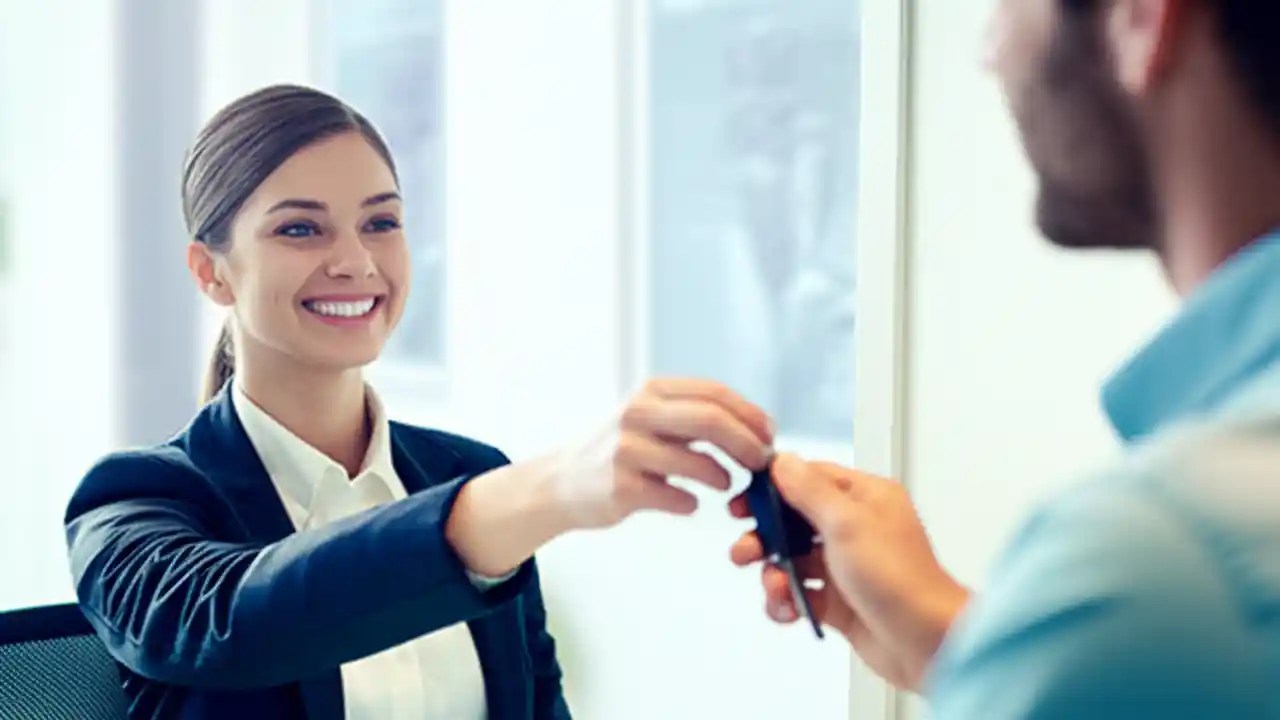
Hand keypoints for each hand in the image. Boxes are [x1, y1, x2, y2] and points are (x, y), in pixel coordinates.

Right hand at [550, 378, 773, 530]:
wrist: (559, 482)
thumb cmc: (618, 450)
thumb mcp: (648, 417)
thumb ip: (692, 416)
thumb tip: (755, 428)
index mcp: (651, 391)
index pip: (714, 393)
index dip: (749, 415)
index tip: (769, 435)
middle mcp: (637, 414)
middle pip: (710, 421)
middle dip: (746, 443)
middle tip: (762, 463)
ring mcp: (627, 450)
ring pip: (697, 462)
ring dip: (722, 476)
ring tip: (725, 484)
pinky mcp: (621, 486)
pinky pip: (676, 496)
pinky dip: (690, 502)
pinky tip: (688, 502)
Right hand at [729, 453, 969, 690]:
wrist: (927, 643)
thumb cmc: (898, 578)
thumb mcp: (847, 523)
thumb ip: (809, 491)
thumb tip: (783, 462)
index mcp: (865, 498)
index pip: (809, 479)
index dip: (772, 489)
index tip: (743, 503)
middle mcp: (856, 528)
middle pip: (794, 522)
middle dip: (765, 538)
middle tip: (745, 553)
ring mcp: (847, 566)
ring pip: (793, 561)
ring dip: (774, 575)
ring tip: (776, 589)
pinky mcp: (841, 602)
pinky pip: (801, 595)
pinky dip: (788, 602)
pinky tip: (789, 610)